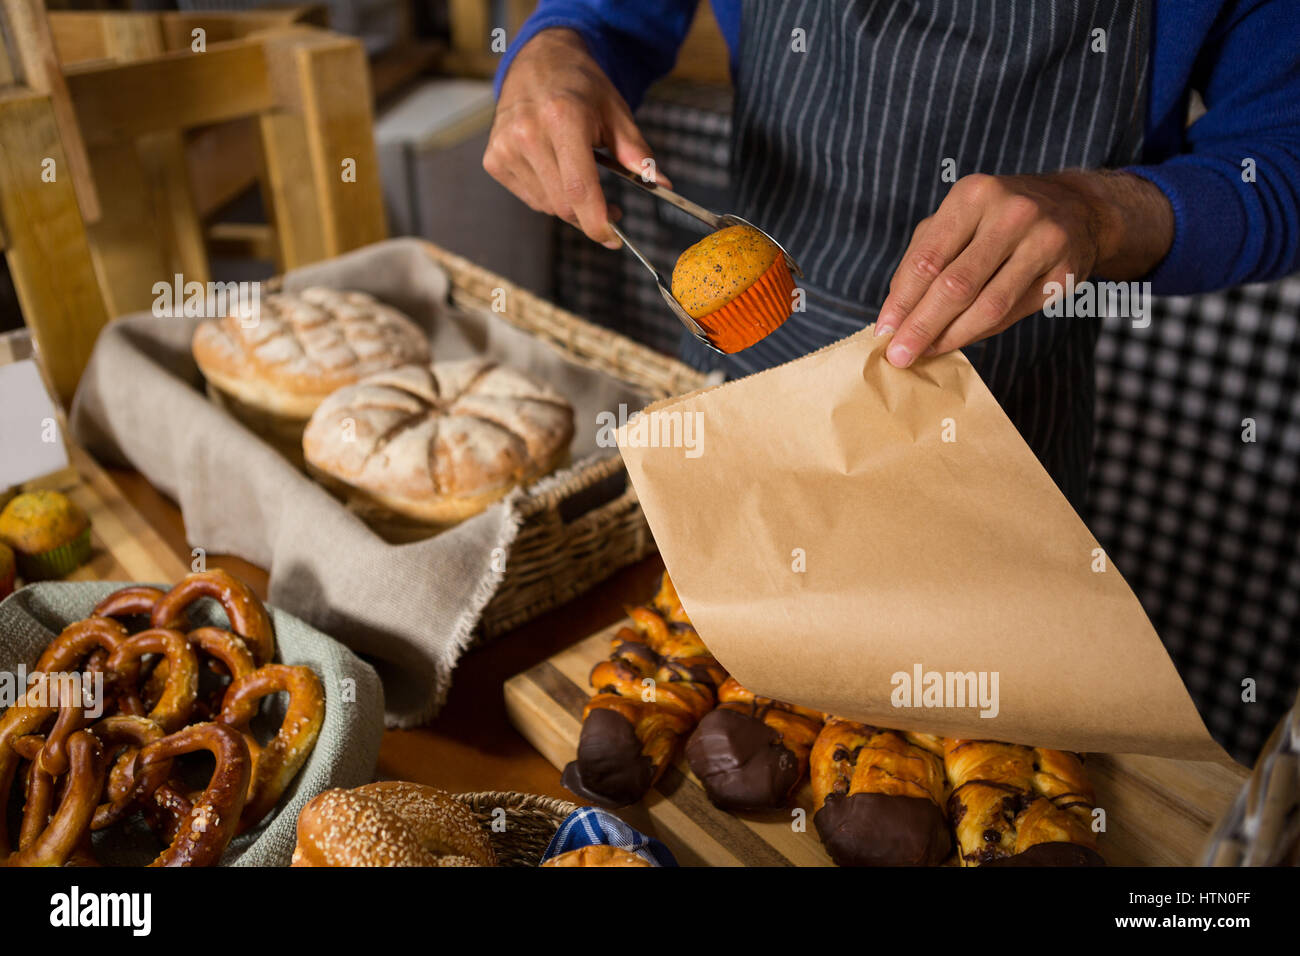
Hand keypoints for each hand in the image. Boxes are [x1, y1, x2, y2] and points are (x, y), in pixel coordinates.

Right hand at [483, 28, 670, 248]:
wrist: (537, 62)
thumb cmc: (580, 87)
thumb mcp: (616, 112)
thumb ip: (637, 151)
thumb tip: (661, 182)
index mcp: (562, 118)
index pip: (579, 189)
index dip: (598, 222)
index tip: (613, 237)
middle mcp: (527, 134)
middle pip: (564, 205)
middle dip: (590, 215)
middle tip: (611, 209)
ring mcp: (506, 148)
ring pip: (547, 206)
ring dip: (569, 204)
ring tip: (578, 174)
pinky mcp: (494, 160)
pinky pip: (530, 198)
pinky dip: (549, 195)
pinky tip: (554, 170)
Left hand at [875, 170, 1172, 367]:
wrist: (1077, 208)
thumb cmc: (998, 217)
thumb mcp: (957, 219)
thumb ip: (922, 258)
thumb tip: (895, 314)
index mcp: (974, 195)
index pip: (929, 259)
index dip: (903, 300)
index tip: (884, 331)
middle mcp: (1012, 213)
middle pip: (956, 285)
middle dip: (922, 326)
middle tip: (899, 356)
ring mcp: (1044, 242)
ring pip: (988, 306)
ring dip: (951, 336)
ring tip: (926, 353)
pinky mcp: (1065, 273)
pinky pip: (1013, 314)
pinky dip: (981, 332)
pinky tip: (960, 339)